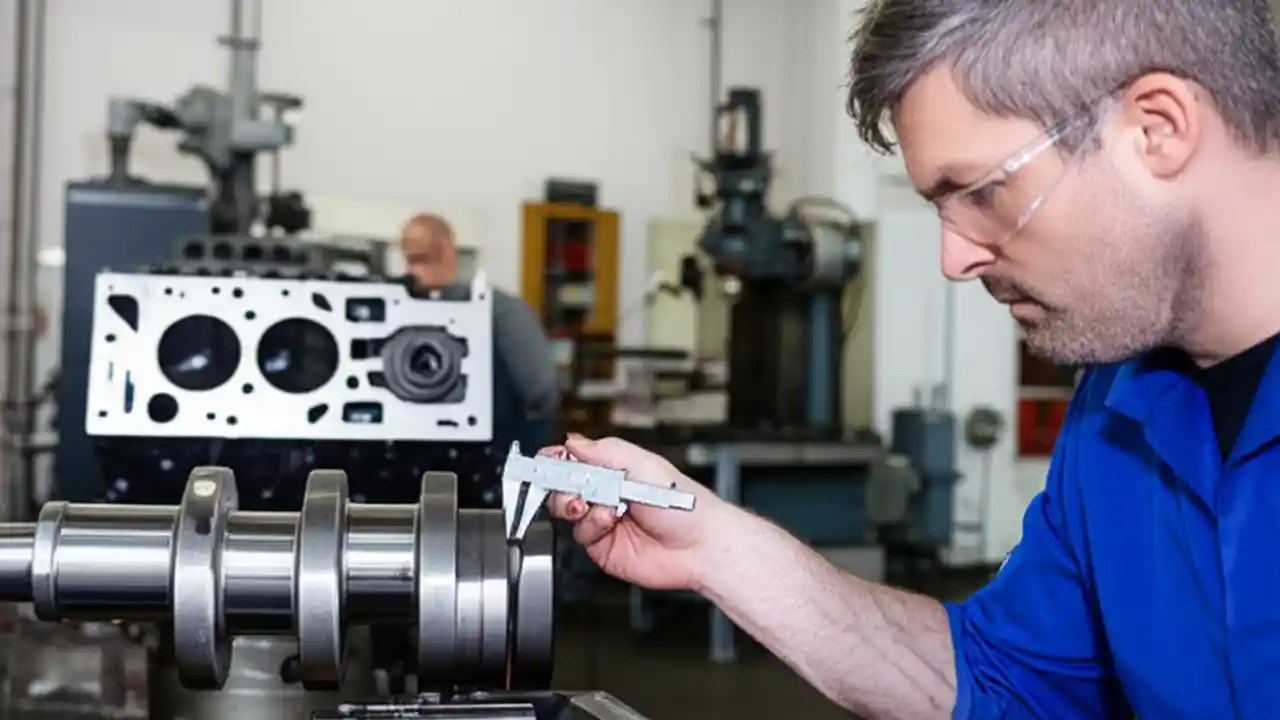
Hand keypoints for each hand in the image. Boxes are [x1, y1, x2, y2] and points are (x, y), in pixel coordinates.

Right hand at [541, 435, 727, 591]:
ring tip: (601, 504)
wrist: (698, 545)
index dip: (556, 460)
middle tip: (572, 485)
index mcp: (614, 470)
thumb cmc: (682, 503)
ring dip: (579, 506)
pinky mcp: (602, 547)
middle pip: (562, 486)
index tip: (546, 461)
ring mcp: (602, 521)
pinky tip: (611, 521)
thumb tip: (572, 441)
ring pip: (567, 511)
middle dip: (561, 485)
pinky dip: (592, 525)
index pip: (574, 460)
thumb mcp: (642, 464)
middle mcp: (605, 494)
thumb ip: (604, 451)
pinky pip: (581, 535)